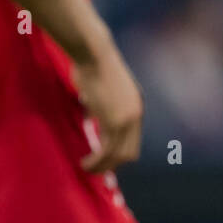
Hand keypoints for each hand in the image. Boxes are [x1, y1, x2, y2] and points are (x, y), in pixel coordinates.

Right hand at [71, 36, 144, 171]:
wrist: (93, 53)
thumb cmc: (92, 65)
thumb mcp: (102, 89)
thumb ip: (102, 106)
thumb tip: (92, 115)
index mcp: (136, 106)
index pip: (133, 139)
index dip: (119, 152)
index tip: (103, 158)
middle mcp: (136, 115)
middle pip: (129, 152)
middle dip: (112, 164)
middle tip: (95, 167)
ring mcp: (127, 120)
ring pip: (118, 155)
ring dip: (102, 166)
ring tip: (87, 168)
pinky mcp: (115, 122)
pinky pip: (107, 151)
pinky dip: (97, 161)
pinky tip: (85, 162)